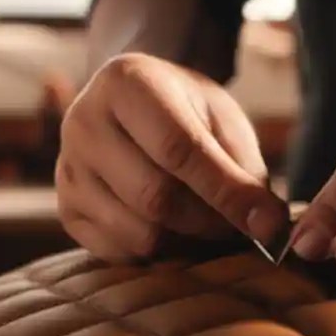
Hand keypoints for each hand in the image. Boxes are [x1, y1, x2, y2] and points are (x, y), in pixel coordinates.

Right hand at [56, 53, 287, 261]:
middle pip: (156, 198)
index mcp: (127, 82)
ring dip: (186, 240)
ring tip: (206, 221)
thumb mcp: (222, 121)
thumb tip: (269, 230)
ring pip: (139, 233)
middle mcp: (84, 122)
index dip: (227, 192)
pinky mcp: (66, 209)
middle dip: (210, 222)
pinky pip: (121, 252)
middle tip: (238, 224)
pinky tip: (171, 226)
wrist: (132, 109)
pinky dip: (158, 251)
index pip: (179, 149)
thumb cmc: (186, 112)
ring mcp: (67, 169)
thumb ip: (246, 171)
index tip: (268, 225)